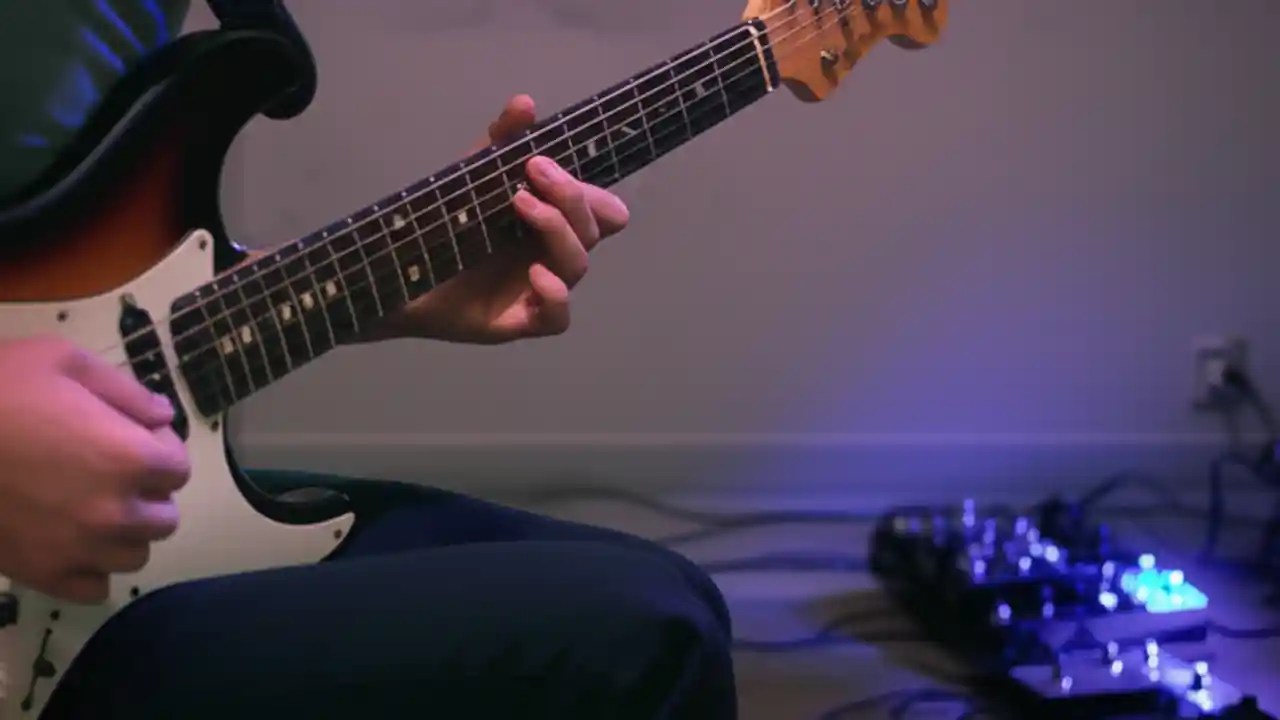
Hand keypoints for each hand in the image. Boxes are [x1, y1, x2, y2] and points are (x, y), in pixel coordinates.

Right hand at [0, 337, 189, 602]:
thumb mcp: (63, 361)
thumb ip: (125, 390)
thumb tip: (161, 416)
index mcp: (130, 457)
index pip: (178, 468)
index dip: (158, 449)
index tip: (132, 437)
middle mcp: (114, 511)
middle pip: (164, 516)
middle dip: (147, 492)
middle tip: (111, 472)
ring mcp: (78, 548)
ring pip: (134, 554)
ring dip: (123, 532)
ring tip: (91, 506)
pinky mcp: (41, 574)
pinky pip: (93, 588)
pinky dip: (90, 567)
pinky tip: (69, 540)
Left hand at [373, 94, 629, 343]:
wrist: (392, 276)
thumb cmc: (438, 229)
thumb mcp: (469, 178)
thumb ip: (498, 142)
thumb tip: (526, 103)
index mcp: (548, 224)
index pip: (598, 213)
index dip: (596, 196)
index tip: (560, 166)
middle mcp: (549, 256)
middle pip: (591, 231)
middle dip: (571, 196)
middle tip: (533, 169)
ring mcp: (536, 291)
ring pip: (577, 265)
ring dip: (558, 230)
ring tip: (521, 203)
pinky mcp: (518, 322)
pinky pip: (558, 318)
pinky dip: (556, 295)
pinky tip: (536, 274)